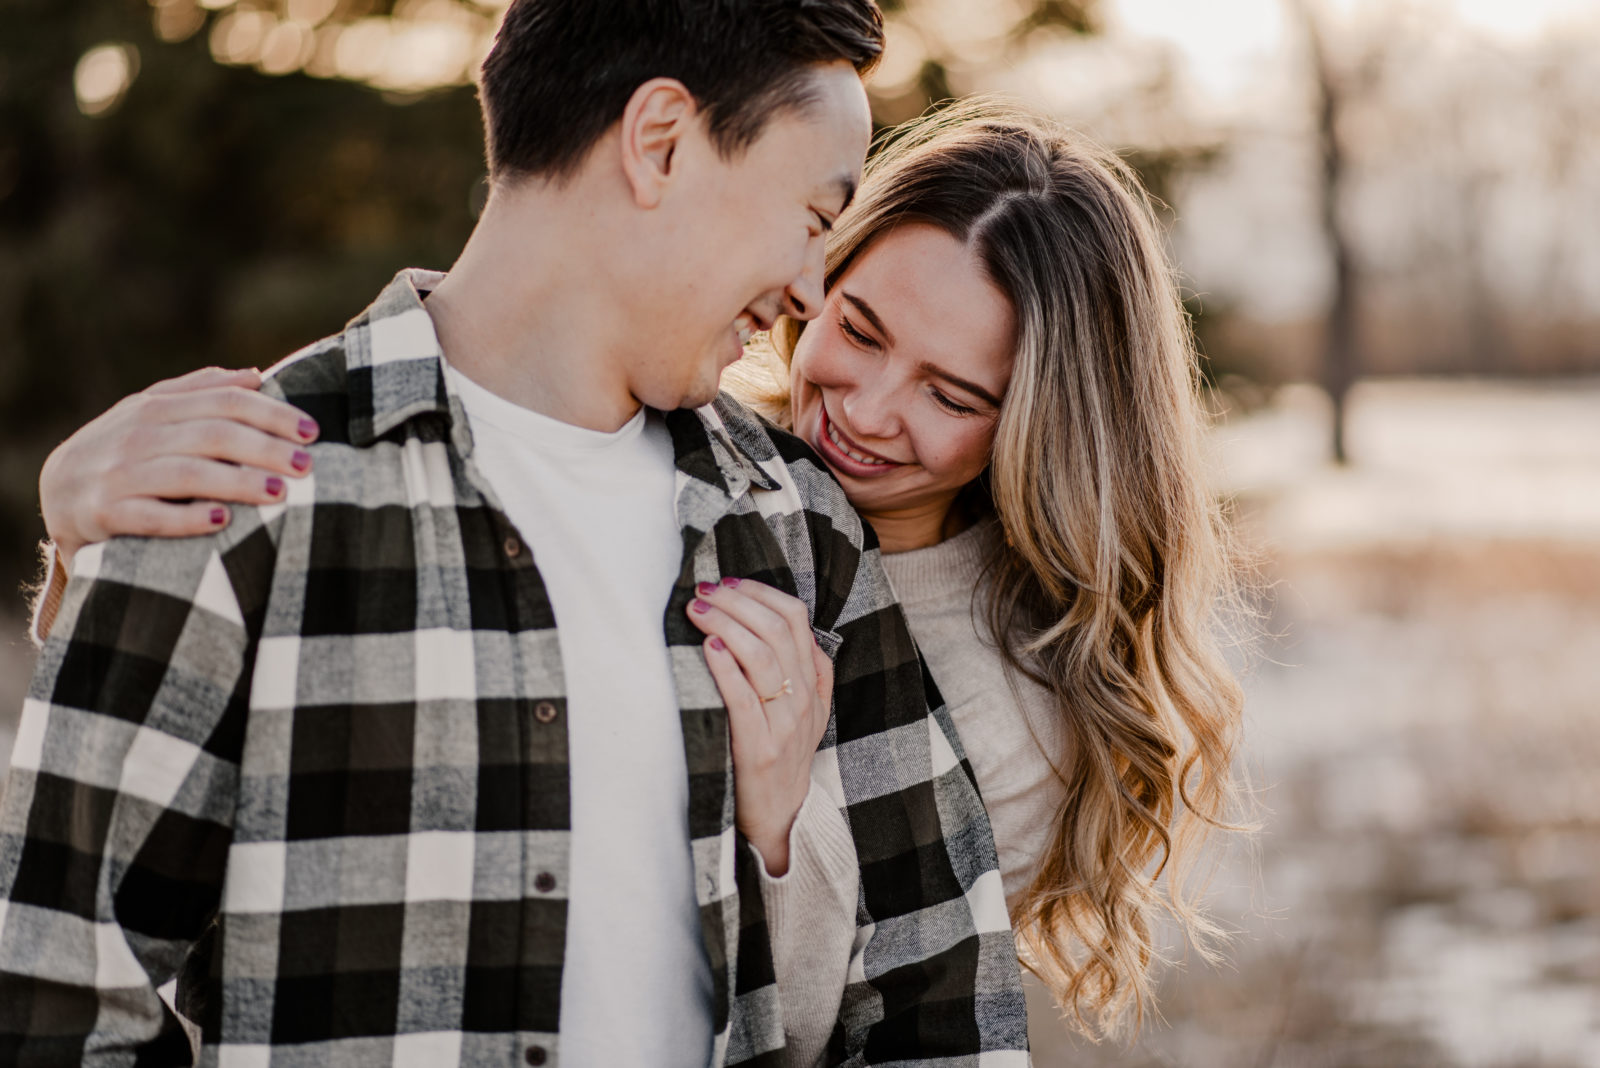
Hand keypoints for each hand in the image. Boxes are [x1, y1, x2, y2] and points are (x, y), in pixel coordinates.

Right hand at [40, 367, 318, 566]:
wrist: (56, 498)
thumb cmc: (123, 454)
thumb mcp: (151, 415)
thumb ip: (198, 392)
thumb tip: (253, 375)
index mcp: (154, 407)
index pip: (222, 402)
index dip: (270, 414)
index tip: (312, 431)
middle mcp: (135, 435)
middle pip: (211, 435)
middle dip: (264, 448)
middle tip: (306, 464)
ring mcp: (116, 473)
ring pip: (184, 473)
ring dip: (235, 481)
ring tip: (278, 492)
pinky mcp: (101, 513)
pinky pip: (147, 516)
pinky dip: (184, 518)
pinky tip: (221, 521)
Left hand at [686, 578, 833, 875]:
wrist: (781, 818)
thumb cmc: (780, 755)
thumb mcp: (803, 709)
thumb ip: (797, 666)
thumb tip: (763, 614)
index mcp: (815, 682)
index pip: (796, 618)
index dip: (760, 592)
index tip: (728, 581)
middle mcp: (805, 699)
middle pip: (776, 630)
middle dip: (736, 601)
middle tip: (703, 590)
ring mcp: (785, 725)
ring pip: (762, 656)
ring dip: (726, 624)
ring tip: (698, 610)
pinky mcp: (760, 749)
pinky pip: (743, 698)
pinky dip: (726, 666)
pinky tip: (708, 647)